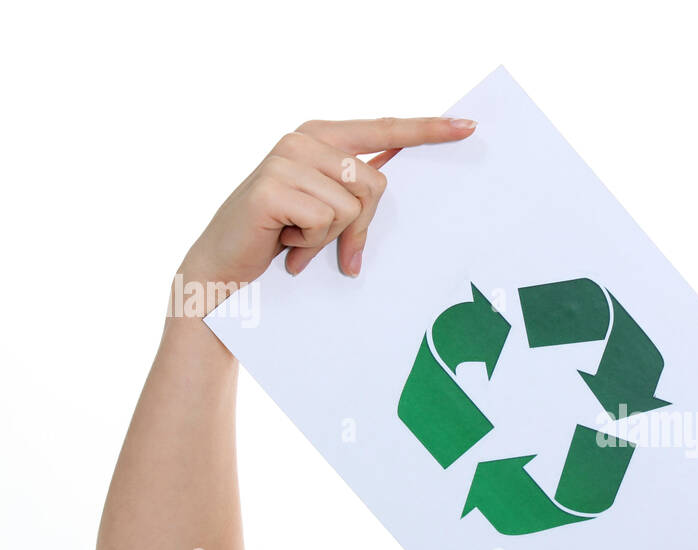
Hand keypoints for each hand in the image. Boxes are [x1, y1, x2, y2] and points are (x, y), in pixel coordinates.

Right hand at [176, 116, 476, 294]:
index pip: (384, 130)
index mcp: (319, 137)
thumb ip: (357, 190)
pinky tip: (283, 243)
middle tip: (322, 241)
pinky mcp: (272, 187)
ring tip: (296, 239)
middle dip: (359, 224)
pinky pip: (325, 221)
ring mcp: (284, 159)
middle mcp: (302, 140)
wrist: (224, 270)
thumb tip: (396, 181)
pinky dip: (309, 244)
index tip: (470, 126)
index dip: (427, 130)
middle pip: (375, 183)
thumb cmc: (281, 239)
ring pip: (353, 205)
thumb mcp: (326, 210)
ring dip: (329, 237)